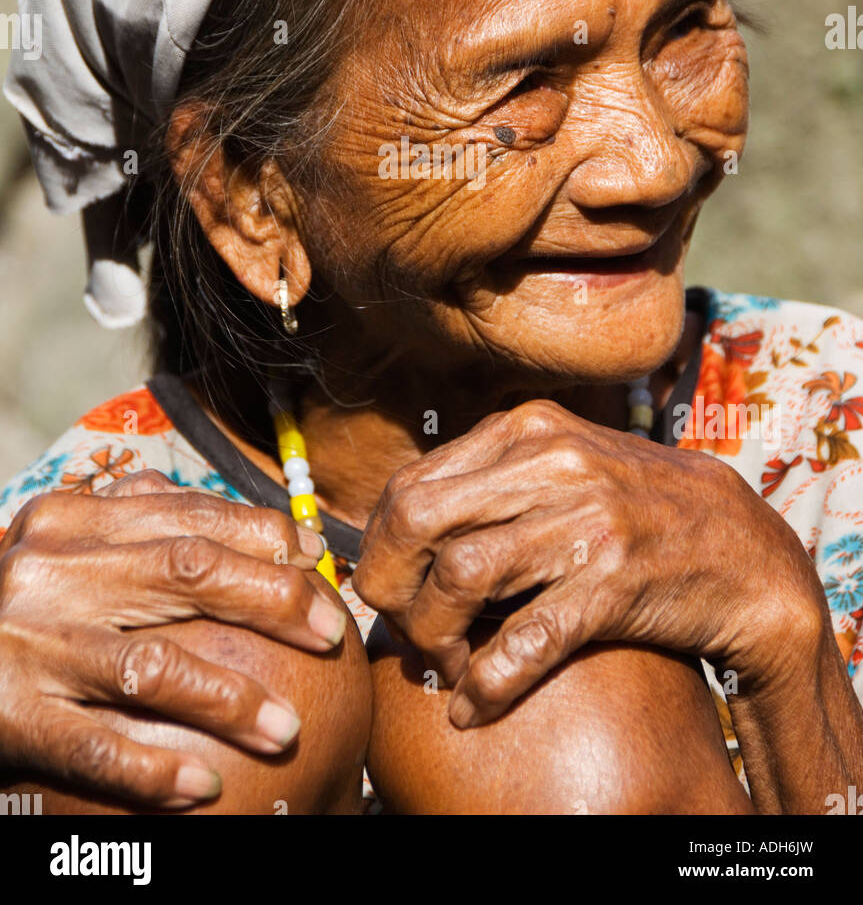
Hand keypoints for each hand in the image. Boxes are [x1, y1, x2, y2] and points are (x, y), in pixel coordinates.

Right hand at [0, 470, 345, 805]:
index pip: (191, 516)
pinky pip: (95, 746)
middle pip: (187, 573)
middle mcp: (51, 571)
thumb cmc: (19, 610)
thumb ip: (141, 530)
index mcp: (72, 520)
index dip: (267, 536)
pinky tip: (203, 790)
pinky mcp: (10, 715)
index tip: (317, 564)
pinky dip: (152, 771)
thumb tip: (269, 533)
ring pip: (150, 666)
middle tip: (330, 633)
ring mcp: (29, 643)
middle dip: (274, 600)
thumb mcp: (63, 550)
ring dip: (229, 700)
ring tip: (286, 730)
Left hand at [353, 400, 820, 725]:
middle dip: (388, 584)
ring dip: (434, 636)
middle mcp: (551, 462)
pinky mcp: (615, 581)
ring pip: (460, 575)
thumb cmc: (634, 509)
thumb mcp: (563, 463)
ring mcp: (585, 519)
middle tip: (403, 627)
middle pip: (416, 519)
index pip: (409, 484)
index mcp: (526, 430)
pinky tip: (473, 705)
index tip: (388, 589)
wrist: (740, 548)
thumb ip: (491, 477)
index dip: (379, 547)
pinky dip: (487, 682)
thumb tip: (398, 518)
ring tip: (444, 664)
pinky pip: (526, 639)